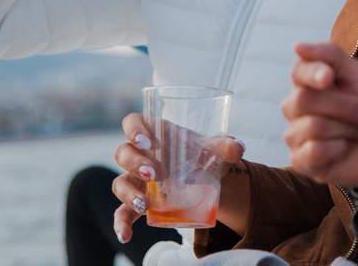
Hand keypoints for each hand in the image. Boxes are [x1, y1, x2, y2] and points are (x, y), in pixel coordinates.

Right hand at [110, 111, 244, 243]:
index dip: (134, 129)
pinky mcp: (137, 202)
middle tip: (155, 173)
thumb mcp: (215, 150)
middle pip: (123, 152)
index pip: (133, 122)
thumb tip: (237, 148)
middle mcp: (140, 155)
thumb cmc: (203, 155)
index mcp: (156, 134)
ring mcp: (135, 180)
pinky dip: (122, 223)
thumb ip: (226, 146)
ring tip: (145, 204)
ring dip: (129, 193)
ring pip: (120, 182)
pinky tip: (126, 235)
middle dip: (135, 163)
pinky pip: (122, 212)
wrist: (207, 180)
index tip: (147, 141)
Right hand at [282, 42, 357, 195]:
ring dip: (346, 129)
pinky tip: (345, 149)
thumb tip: (296, 47)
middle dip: (343, 106)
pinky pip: (313, 152)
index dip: (314, 74)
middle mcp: (297, 109)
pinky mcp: (303, 162)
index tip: (331, 78)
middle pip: (303, 100)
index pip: (298, 72)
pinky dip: (337, 149)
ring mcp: (298, 136)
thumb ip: (330, 55)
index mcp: (309, 84)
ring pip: (312, 126)